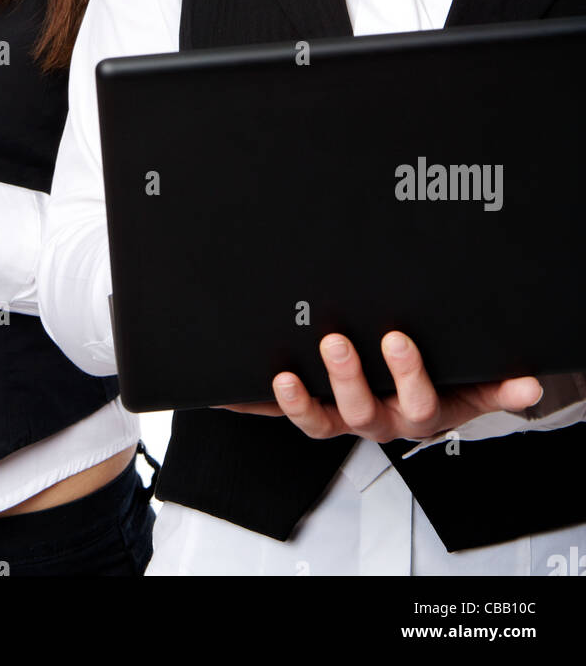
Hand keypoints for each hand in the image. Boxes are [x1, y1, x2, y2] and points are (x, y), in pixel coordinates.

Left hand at [218, 331, 542, 442]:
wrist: (416, 394)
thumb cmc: (442, 382)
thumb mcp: (471, 384)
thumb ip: (497, 384)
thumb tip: (529, 383)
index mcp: (419, 408)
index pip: (417, 398)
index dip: (406, 374)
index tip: (397, 339)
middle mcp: (378, 418)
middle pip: (361, 408)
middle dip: (347, 376)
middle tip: (335, 342)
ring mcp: (341, 417)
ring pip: (318, 419)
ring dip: (299, 402)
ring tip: (284, 378)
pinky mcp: (310, 410)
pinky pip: (277, 414)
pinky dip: (253, 406)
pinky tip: (229, 393)